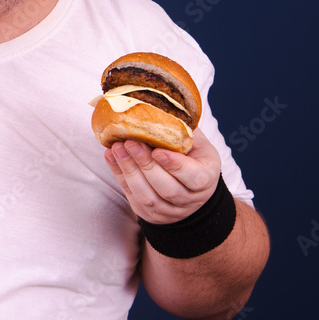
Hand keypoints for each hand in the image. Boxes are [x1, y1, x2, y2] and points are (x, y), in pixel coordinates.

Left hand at [103, 128, 221, 224]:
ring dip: (129, 171)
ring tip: (117, 148)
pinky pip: (133, 197)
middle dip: (145, 164)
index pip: (194, 177)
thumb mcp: (196, 141)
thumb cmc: (192, 157)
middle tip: (130, 142)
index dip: (175, 165)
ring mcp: (170, 211)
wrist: (189, 188)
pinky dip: (120, 176)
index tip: (158, 150)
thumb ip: (182, 128)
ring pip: (148, 196)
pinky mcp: (150, 214)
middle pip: (167, 188)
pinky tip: (112, 157)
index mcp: (206, 179)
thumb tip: (161, 104)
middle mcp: (191, 199)